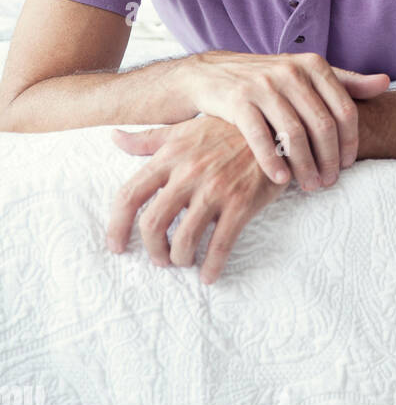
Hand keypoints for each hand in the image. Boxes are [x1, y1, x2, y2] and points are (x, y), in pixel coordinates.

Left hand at [107, 115, 285, 284]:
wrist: (272, 129)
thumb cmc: (225, 129)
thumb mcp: (184, 129)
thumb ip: (148, 138)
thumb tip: (114, 137)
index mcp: (170, 155)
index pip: (130, 195)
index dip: (116, 226)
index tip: (116, 246)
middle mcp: (188, 173)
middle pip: (153, 224)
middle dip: (152, 250)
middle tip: (160, 258)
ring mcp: (215, 189)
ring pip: (184, 240)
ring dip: (180, 258)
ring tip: (185, 260)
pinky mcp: (241, 203)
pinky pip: (220, 245)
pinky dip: (212, 267)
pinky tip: (209, 275)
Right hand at [186, 49, 389, 187]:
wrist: (212, 75)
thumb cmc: (268, 80)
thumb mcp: (307, 75)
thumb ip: (346, 81)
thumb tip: (385, 83)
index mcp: (313, 64)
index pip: (344, 109)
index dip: (350, 141)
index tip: (348, 165)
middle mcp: (291, 71)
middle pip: (323, 125)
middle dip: (329, 160)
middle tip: (329, 183)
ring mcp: (263, 85)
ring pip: (294, 134)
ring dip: (305, 167)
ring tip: (309, 187)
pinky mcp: (237, 100)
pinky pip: (260, 137)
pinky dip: (273, 162)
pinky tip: (280, 180)